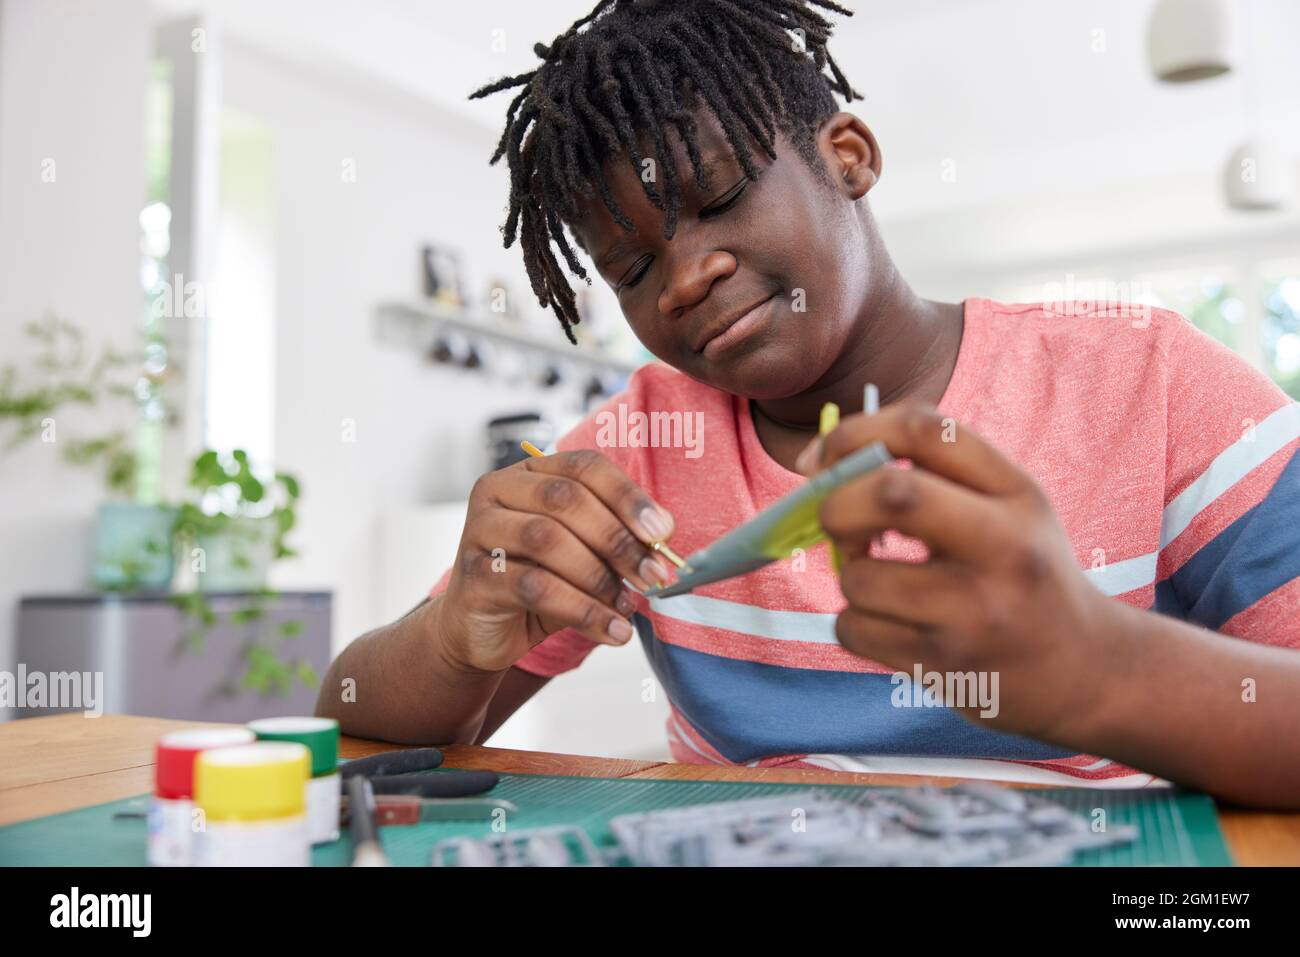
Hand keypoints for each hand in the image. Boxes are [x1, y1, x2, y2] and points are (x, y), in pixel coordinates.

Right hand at [435, 450, 676, 673]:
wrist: (481, 628)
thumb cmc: (537, 581)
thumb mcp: (580, 553)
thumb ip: (614, 539)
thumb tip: (661, 543)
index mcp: (529, 472)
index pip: (584, 466)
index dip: (628, 496)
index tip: (663, 533)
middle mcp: (497, 490)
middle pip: (566, 499)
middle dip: (617, 539)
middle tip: (652, 575)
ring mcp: (479, 530)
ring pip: (547, 539)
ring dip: (599, 576)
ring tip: (628, 606)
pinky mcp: (471, 575)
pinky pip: (534, 587)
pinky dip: (582, 610)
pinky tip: (610, 628)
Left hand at [797, 403, 1133, 742]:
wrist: (1084, 672)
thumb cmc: (1022, 572)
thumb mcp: (1007, 506)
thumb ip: (934, 469)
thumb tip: (817, 463)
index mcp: (1018, 493)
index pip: (925, 431)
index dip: (854, 432)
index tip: (822, 456)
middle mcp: (1005, 548)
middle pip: (892, 494)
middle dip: (838, 504)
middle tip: (839, 521)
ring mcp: (975, 612)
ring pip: (858, 577)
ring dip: (851, 577)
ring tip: (886, 586)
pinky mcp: (946, 665)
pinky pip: (854, 630)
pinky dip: (855, 624)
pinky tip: (895, 626)